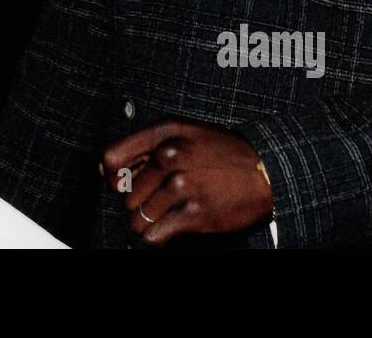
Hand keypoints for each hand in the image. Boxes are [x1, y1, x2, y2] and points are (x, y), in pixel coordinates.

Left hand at [101, 117, 273, 244]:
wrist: (267, 171)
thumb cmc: (224, 152)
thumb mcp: (185, 133)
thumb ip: (145, 146)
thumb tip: (104, 170)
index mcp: (164, 133)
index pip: (111, 158)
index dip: (113, 176)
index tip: (123, 184)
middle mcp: (170, 155)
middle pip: (125, 194)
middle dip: (138, 202)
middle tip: (158, 200)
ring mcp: (183, 185)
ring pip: (137, 218)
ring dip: (147, 223)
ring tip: (165, 215)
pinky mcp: (195, 214)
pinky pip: (154, 237)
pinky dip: (157, 238)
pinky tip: (170, 229)